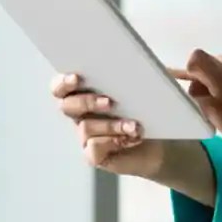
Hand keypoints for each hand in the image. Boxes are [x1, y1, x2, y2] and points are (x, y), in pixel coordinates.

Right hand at [50, 72, 165, 177]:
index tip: (77, 77)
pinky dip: (113, 141)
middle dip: (86, 102)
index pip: (61, 86)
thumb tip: (138, 65)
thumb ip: (138, 74)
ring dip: (110, 124)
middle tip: (109, 102)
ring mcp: (85, 136)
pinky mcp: (95, 156)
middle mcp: (80, 114)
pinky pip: (94, 148)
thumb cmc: (149, 112)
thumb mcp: (145, 88)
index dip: (64, 82)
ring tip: (133, 125)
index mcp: (84, 92)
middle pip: (67, 106)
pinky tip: (131, 138)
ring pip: (85, 127)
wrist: (160, 145)